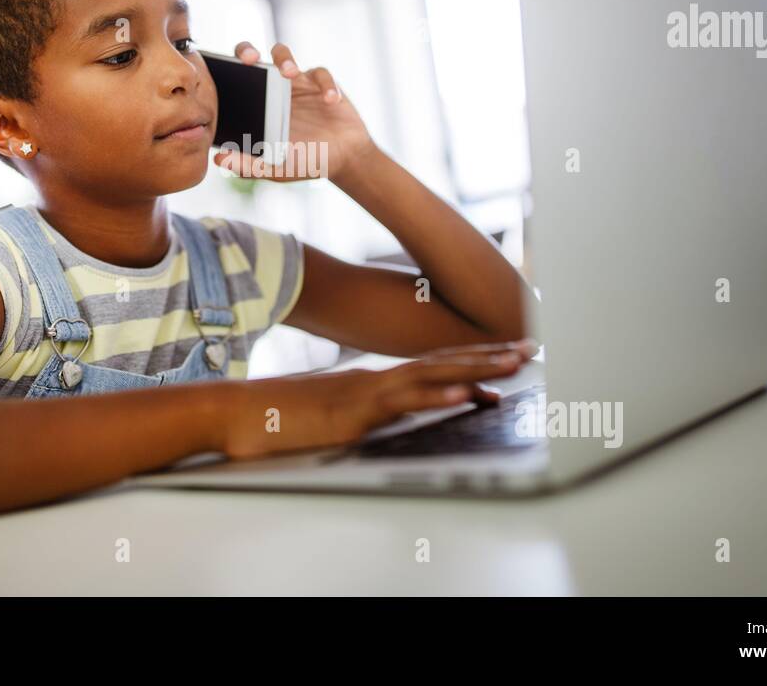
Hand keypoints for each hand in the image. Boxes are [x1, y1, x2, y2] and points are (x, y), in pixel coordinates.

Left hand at [212, 41, 375, 182]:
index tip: (222, 73)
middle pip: (251, 56)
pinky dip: (326, 85)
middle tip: (250, 60)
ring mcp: (295, 82)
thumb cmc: (305, 161)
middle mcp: (269, 88)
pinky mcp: (320, 82)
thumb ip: (250, 166)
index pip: (231, 82)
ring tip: (290, 73)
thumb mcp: (276, 168)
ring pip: (283, 55)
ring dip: (284, 60)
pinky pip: (321, 74)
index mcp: (254, 106)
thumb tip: (219, 160)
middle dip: (246, 51)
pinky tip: (330, 100)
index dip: (223, 71)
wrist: (343, 159)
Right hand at [217, 346, 530, 460]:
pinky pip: (400, 405)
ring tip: (513, 365)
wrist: (235, 413)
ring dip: (475, 370)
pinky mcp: (353, 413)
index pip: (433, 366)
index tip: (509, 353)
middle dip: (489, 357)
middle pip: (442, 363)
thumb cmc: (279, 418)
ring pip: (431, 377)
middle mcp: (375, 380)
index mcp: (374, 380)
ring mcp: (365, 393)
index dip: (474, 358)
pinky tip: (463, 397)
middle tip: (531, 348)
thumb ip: (366, 410)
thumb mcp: (333, 413)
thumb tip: (390, 413)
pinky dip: (434, 399)